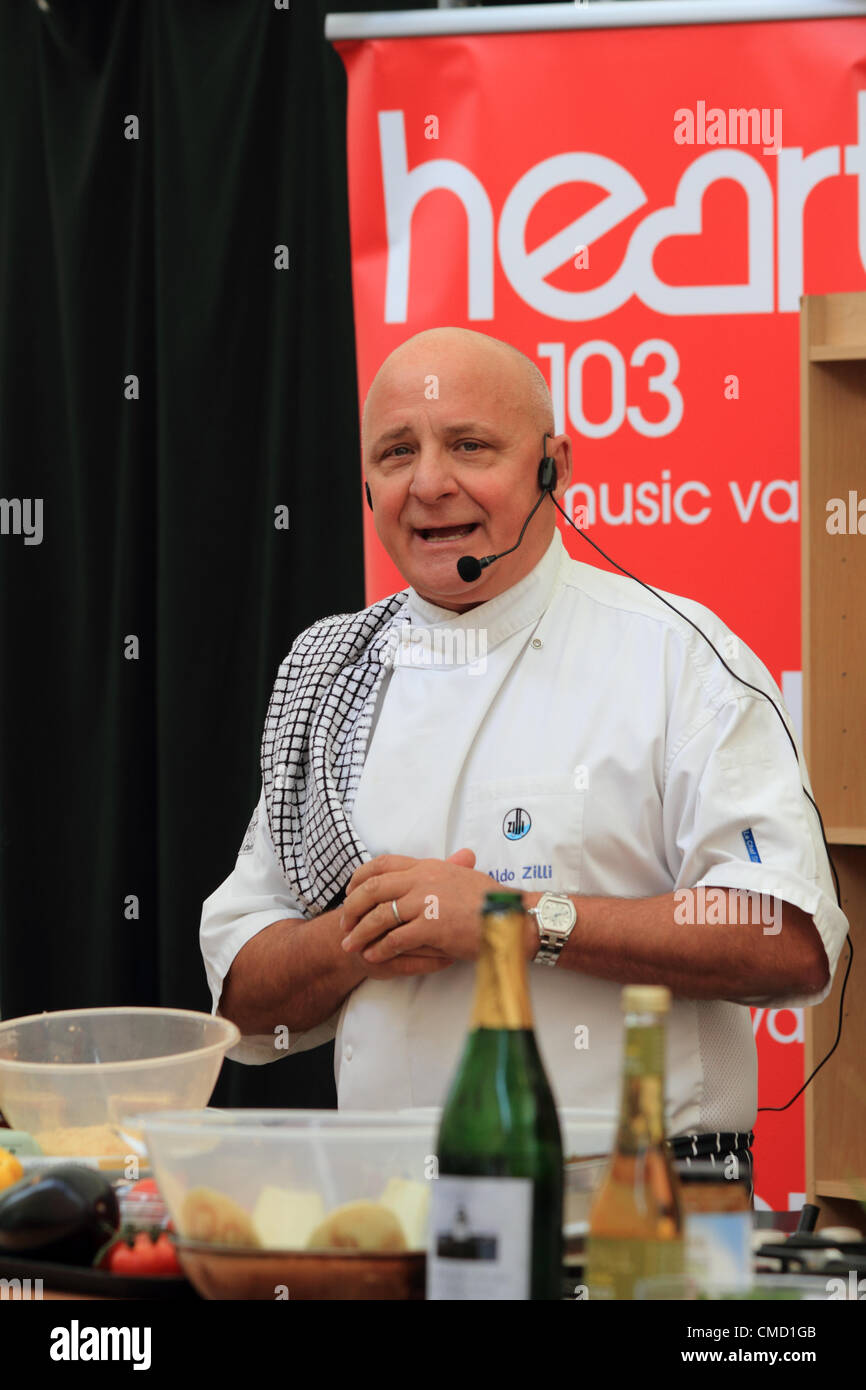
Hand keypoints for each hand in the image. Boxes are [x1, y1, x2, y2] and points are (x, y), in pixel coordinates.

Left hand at [340, 848, 496, 964]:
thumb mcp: (464, 876)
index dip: (359, 878)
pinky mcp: (431, 927)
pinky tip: (372, 957)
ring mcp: (426, 903)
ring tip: (350, 945)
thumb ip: (447, 869)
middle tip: (343, 924)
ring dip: (360, 932)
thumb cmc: (490, 900)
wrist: (510, 917)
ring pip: (379, 915)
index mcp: (428, 866)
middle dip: (352, 907)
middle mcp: (423, 880)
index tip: (350, 891)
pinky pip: (395, 939)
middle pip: (372, 889)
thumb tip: (448, 860)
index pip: (382, 863)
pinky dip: (379, 949)